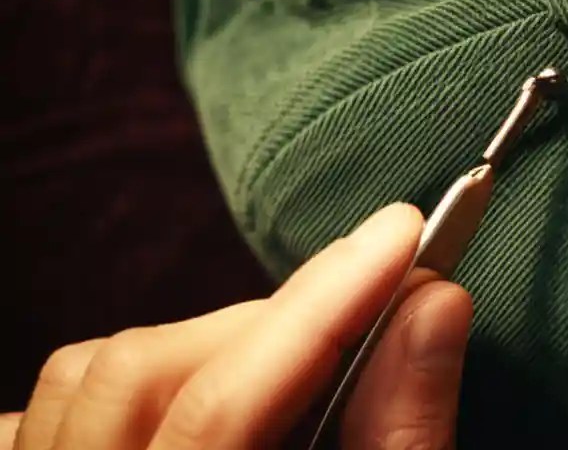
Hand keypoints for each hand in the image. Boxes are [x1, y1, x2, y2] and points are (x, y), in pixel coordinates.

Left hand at [1, 203, 471, 449]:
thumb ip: (399, 437)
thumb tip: (433, 302)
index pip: (221, 413)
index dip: (320, 312)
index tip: (403, 234)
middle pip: (145, 374)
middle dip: (274, 321)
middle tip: (375, 298)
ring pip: (89, 373)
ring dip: (204, 338)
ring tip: (296, 357)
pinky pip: (36, 413)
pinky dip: (115, 379)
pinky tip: (178, 389)